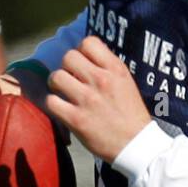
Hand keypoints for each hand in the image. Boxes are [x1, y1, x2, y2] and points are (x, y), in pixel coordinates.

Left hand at [46, 37, 151, 162]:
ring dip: (56, 84)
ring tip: (62, 92)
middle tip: (71, 79)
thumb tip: (86, 58)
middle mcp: (100, 80)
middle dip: (66, 67)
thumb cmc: (131, 114)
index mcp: (115, 69)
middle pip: (68, 56)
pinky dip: (53, 104)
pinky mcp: (76, 119)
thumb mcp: (126, 82)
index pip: (88, 42)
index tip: (82, 63)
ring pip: (56, 76)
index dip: (81, 51)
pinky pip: (51, 102)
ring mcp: (87, 99)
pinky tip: (61, 108)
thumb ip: (107, 68)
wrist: (136, 144)